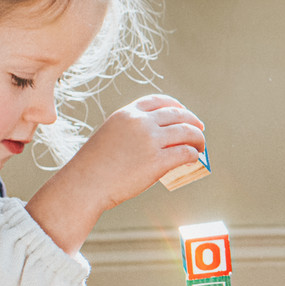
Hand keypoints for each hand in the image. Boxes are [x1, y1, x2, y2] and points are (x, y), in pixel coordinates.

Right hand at [26, 95, 204, 253]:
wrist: (84, 184)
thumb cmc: (93, 166)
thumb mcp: (110, 135)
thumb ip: (132, 131)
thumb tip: (157, 138)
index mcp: (127, 114)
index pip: (159, 101)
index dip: (176, 106)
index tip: (184, 113)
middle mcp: (140, 123)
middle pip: (178, 115)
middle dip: (192, 121)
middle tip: (199, 130)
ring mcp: (150, 141)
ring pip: (187, 132)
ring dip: (198, 138)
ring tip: (200, 146)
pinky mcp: (157, 161)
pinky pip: (185, 153)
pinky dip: (194, 154)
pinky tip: (193, 158)